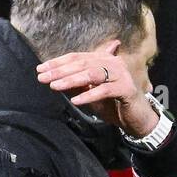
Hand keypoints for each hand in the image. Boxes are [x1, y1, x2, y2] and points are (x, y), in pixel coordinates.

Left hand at [36, 41, 158, 136]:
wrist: (136, 119)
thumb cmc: (112, 105)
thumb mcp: (90, 94)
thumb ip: (76, 84)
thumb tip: (55, 80)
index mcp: (103, 59)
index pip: (77, 57)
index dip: (58, 62)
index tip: (40, 69)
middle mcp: (113, 62)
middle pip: (82, 63)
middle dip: (60, 71)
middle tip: (42, 77)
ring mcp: (121, 74)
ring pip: (92, 73)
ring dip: (71, 80)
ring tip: (54, 86)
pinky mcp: (126, 88)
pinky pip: (104, 90)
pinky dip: (89, 95)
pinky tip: (76, 101)